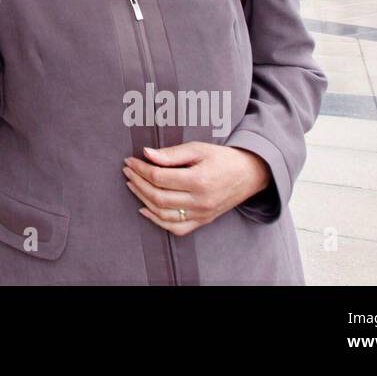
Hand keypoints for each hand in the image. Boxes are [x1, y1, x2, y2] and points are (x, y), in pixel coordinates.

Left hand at [122, 142, 270, 235]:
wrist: (248, 175)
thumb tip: (146, 153)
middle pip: (158, 196)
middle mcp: (200, 201)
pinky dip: (157, 221)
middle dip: (138, 183)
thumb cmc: (222, 158)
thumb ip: (171, 153)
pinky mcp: (203, 221)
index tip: (130, 161)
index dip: (141, 169)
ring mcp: (202, 214)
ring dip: (143, 200)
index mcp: (199, 180)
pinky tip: (145, 209)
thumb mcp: (198, 149)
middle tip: (128, 171)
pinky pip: (176, 228)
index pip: (159, 177)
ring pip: (163, 214)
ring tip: (132, 185)